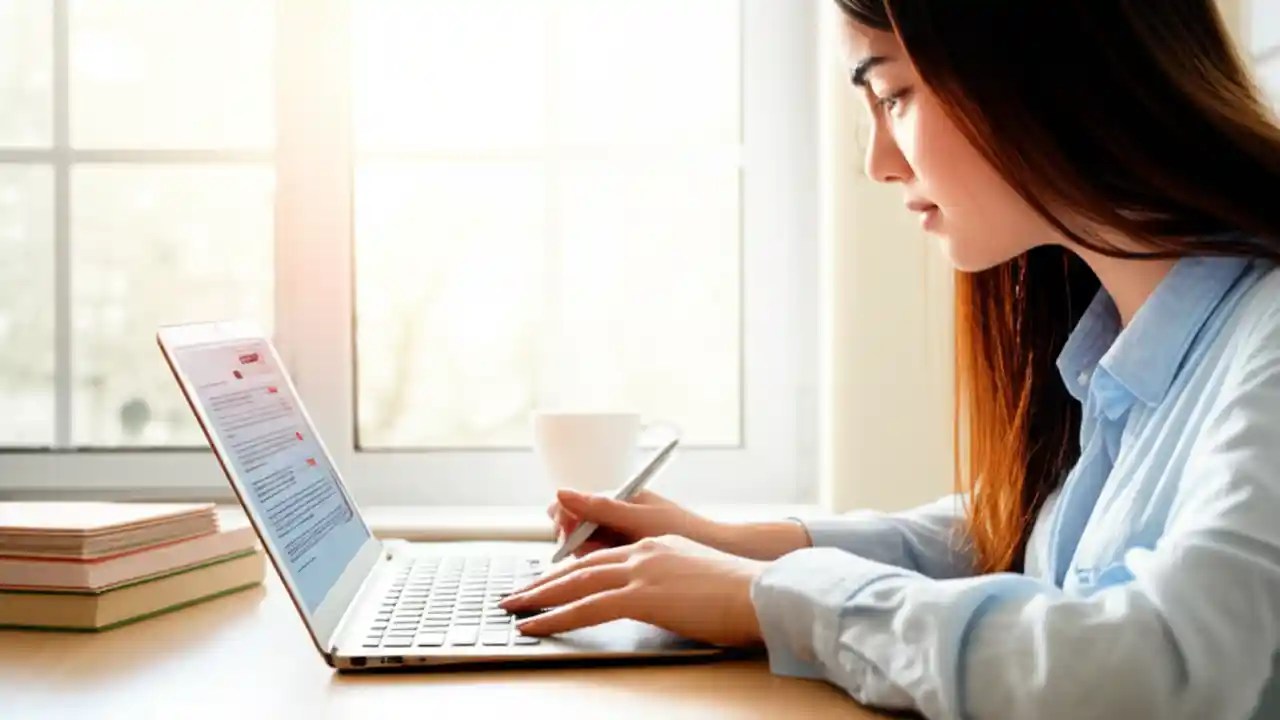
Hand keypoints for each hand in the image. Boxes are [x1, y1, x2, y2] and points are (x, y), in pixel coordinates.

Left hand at [499, 535, 767, 646]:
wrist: (761, 593)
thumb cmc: (741, 594)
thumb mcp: (698, 577)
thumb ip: (672, 581)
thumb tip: (666, 598)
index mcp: (658, 545)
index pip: (603, 555)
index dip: (571, 567)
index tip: (549, 578)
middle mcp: (644, 551)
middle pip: (582, 563)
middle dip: (545, 580)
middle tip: (518, 592)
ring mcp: (641, 571)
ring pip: (576, 582)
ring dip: (539, 596)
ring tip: (514, 607)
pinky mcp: (641, 595)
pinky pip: (586, 606)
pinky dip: (555, 616)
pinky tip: (535, 625)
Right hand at [548, 488, 717, 557]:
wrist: (725, 556)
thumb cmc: (687, 532)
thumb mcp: (641, 521)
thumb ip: (601, 508)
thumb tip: (561, 492)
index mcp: (621, 498)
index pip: (574, 503)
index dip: (565, 520)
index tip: (567, 535)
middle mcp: (618, 515)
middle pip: (575, 527)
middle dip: (574, 541)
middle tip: (586, 553)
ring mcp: (623, 536)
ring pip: (585, 548)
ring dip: (587, 556)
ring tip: (607, 563)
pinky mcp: (630, 558)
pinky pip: (602, 561)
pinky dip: (602, 567)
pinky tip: (613, 575)